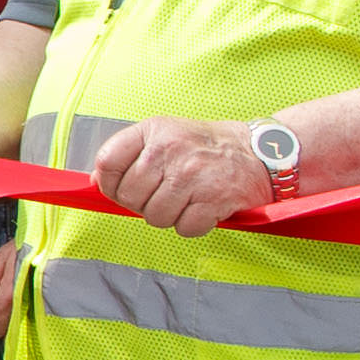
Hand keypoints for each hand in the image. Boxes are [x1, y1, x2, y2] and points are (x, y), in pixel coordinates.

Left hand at [91, 117, 279, 236]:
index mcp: (154, 131)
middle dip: (144, 203)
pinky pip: (184, 228)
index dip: (109, 184)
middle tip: (167, 194)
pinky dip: (194, 225)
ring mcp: (190, 176)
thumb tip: (98, 181)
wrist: (260, 153)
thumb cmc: (208, 148)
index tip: (122, 189)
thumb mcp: (166, 135)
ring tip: (188, 199)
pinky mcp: (211, 199)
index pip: (108, 162)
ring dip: (171, 216)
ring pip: (154, 217)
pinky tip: (205, 207)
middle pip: (129, 197)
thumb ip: (131, 154)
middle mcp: (169, 150)